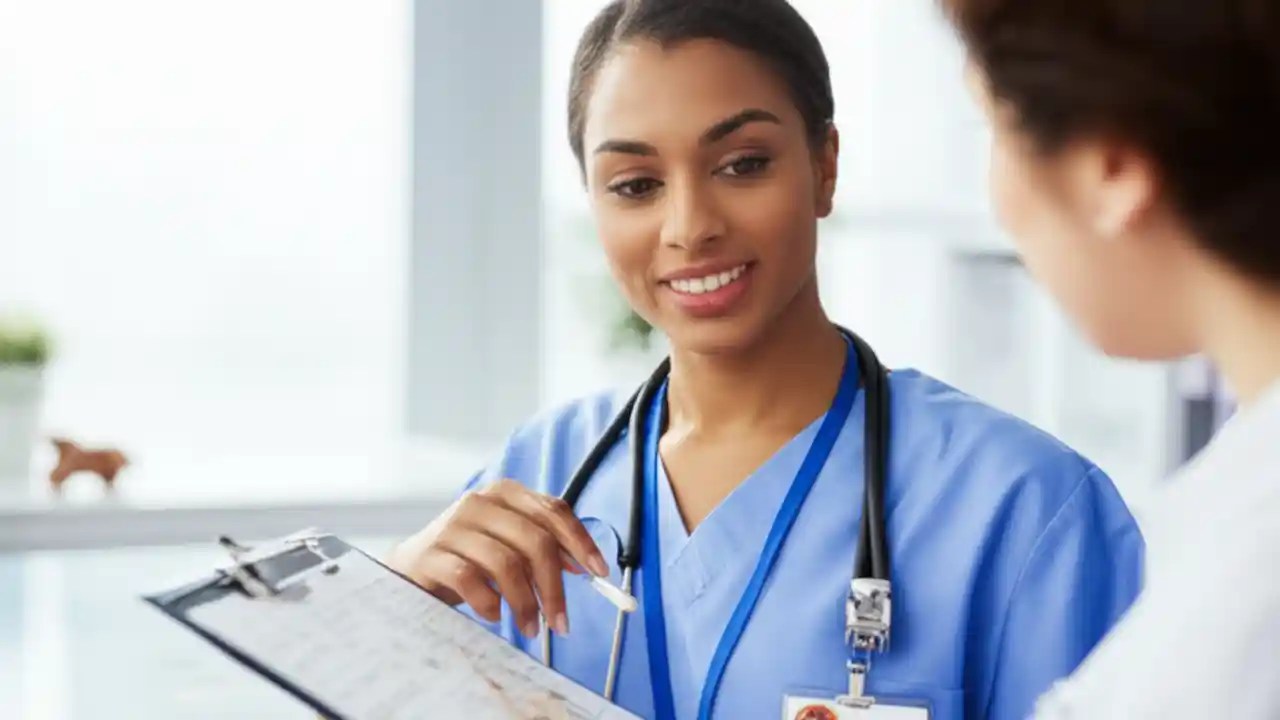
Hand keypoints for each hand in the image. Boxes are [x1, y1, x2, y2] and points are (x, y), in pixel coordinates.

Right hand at [388, 479, 609, 638]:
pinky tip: (494, 615)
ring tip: (530, 627)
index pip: (553, 510)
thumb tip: (582, 565)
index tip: (598, 572)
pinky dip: (489, 603)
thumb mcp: (507, 545)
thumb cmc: (467, 559)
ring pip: (506, 563)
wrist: (409, 571)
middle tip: (561, 622)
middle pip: (535, 541)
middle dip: (554, 587)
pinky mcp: (429, 555)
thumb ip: (541, 547)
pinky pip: (470, 580)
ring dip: (525, 603)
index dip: (580, 541)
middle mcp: (479, 503)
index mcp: (504, 494)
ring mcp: (451, 526)